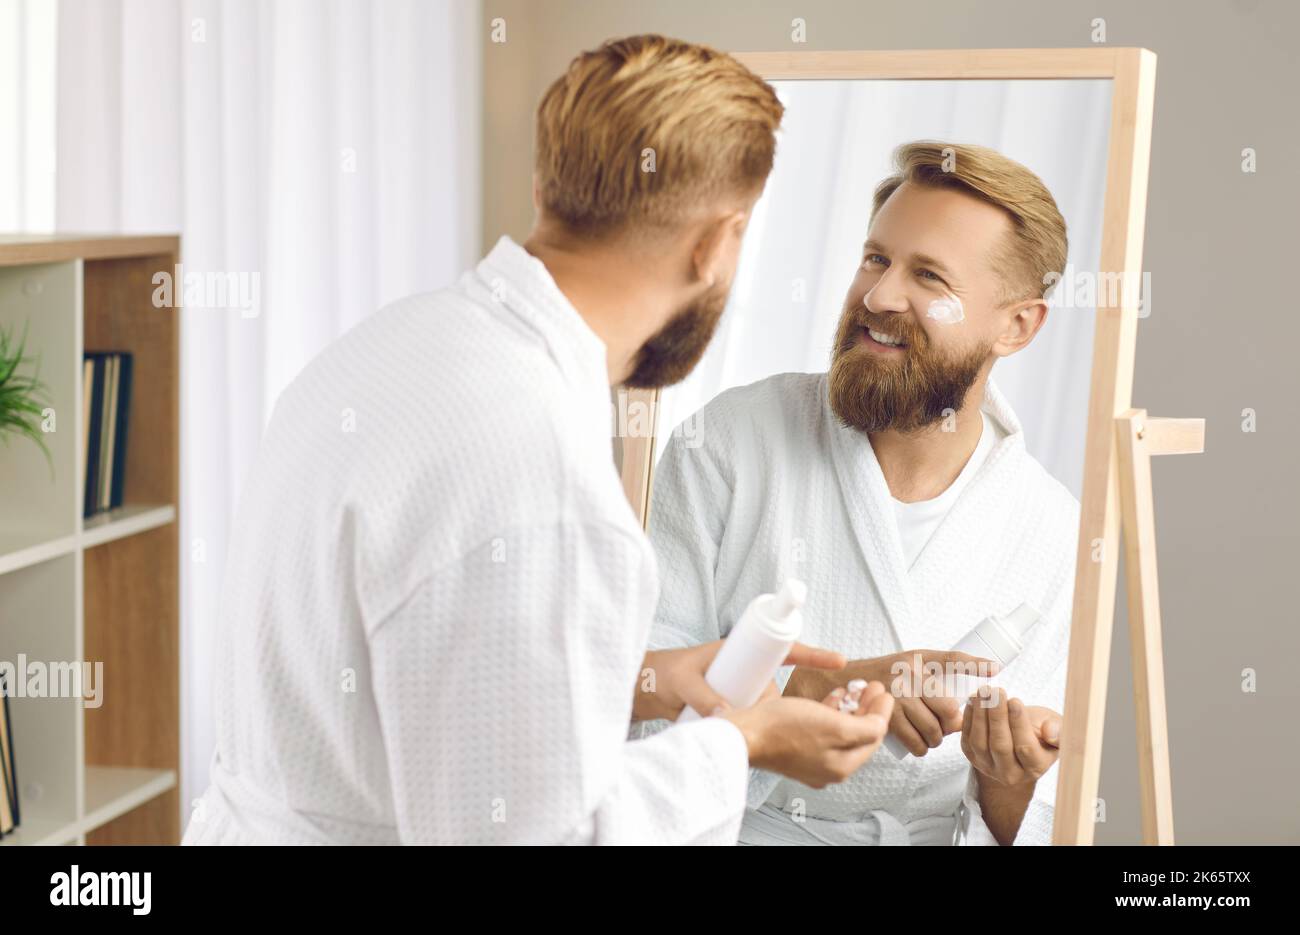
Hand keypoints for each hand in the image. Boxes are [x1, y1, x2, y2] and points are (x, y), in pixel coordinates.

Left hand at [633, 641, 845, 721]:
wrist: (651, 690)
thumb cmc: (668, 673)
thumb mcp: (686, 681)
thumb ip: (703, 697)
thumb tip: (725, 715)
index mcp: (743, 650)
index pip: (786, 650)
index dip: (814, 656)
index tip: (839, 661)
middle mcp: (749, 671)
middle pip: (779, 688)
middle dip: (783, 706)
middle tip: (760, 717)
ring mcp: (744, 691)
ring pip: (769, 710)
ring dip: (766, 723)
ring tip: (743, 730)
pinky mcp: (738, 709)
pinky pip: (756, 720)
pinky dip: (756, 731)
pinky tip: (746, 742)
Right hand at [724, 681, 894, 787]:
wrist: (743, 734)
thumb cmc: (784, 729)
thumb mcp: (836, 726)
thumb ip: (866, 728)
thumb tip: (881, 725)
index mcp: (841, 766)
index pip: (872, 737)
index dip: (881, 711)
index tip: (883, 691)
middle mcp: (828, 769)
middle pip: (857, 735)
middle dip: (866, 708)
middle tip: (870, 686)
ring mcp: (810, 762)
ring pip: (839, 732)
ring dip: (848, 708)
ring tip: (851, 688)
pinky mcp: (794, 750)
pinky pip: (820, 732)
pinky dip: (829, 713)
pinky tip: (829, 698)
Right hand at [787, 649, 998, 756]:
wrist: (842, 682)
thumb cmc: (886, 672)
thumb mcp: (915, 659)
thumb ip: (946, 666)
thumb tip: (988, 674)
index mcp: (919, 660)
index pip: (953, 660)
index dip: (974, 667)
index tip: (993, 673)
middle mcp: (909, 676)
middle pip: (948, 711)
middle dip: (950, 724)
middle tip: (944, 725)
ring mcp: (897, 698)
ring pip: (933, 730)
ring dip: (935, 739)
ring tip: (930, 734)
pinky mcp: (886, 718)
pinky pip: (916, 743)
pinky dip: (921, 748)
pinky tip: (918, 742)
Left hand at [960, 686, 1061, 786]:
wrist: (1019, 738)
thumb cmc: (1040, 730)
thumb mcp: (1057, 728)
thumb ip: (1058, 730)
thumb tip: (1049, 731)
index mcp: (1036, 767)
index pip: (1026, 748)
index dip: (1019, 724)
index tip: (1015, 700)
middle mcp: (1011, 774)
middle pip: (1000, 746)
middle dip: (997, 716)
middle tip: (996, 692)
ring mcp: (989, 767)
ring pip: (980, 743)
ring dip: (980, 715)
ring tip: (984, 692)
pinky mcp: (972, 758)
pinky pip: (967, 739)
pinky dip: (968, 718)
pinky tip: (973, 700)